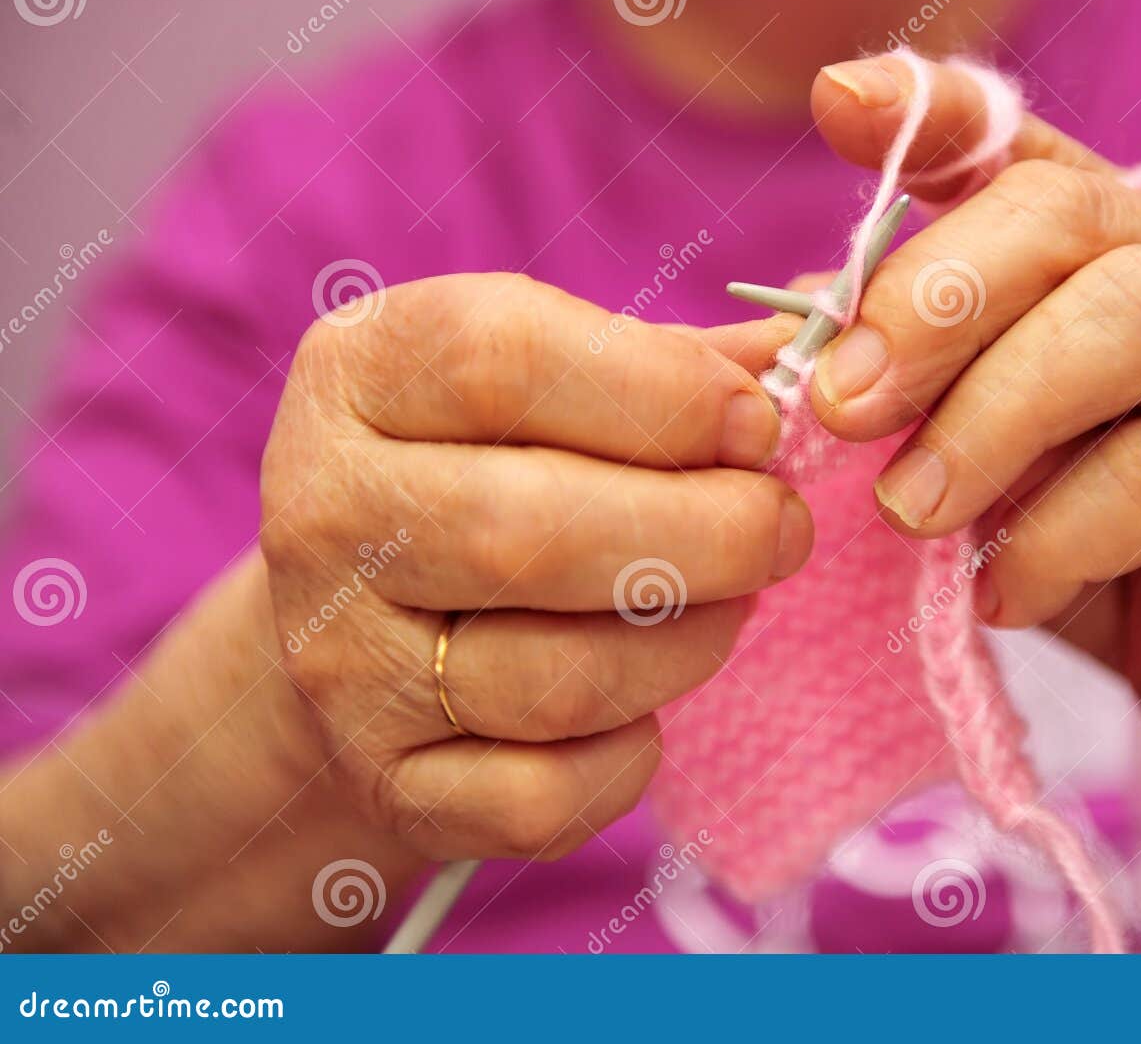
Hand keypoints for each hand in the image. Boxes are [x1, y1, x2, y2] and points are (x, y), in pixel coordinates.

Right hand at [260, 274, 808, 861]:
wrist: (355, 624)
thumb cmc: (491, 470)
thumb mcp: (548, 379)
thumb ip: (669, 359)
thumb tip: (804, 352)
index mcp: (359, 375)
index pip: (498, 361)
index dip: (662, 391)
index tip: (757, 422)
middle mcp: (325, 514)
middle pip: (528, 531)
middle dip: (707, 532)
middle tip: (781, 527)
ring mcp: (340, 664)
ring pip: (556, 679)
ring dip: (688, 643)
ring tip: (728, 604)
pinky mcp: (386, 783)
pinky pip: (543, 799)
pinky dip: (627, 760)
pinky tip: (644, 709)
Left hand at [809, 56, 1140, 757]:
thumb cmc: (1086, 532)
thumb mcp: (979, 444)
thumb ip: (912, 370)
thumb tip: (802, 322)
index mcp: (1110, 239)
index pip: (1021, 141)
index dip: (931, 112)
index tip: (837, 105)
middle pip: (1065, 214)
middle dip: (934, 301)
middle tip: (844, 404)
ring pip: (1130, 319)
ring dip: (993, 414)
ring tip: (911, 511)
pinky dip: (1053, 537)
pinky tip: (999, 591)